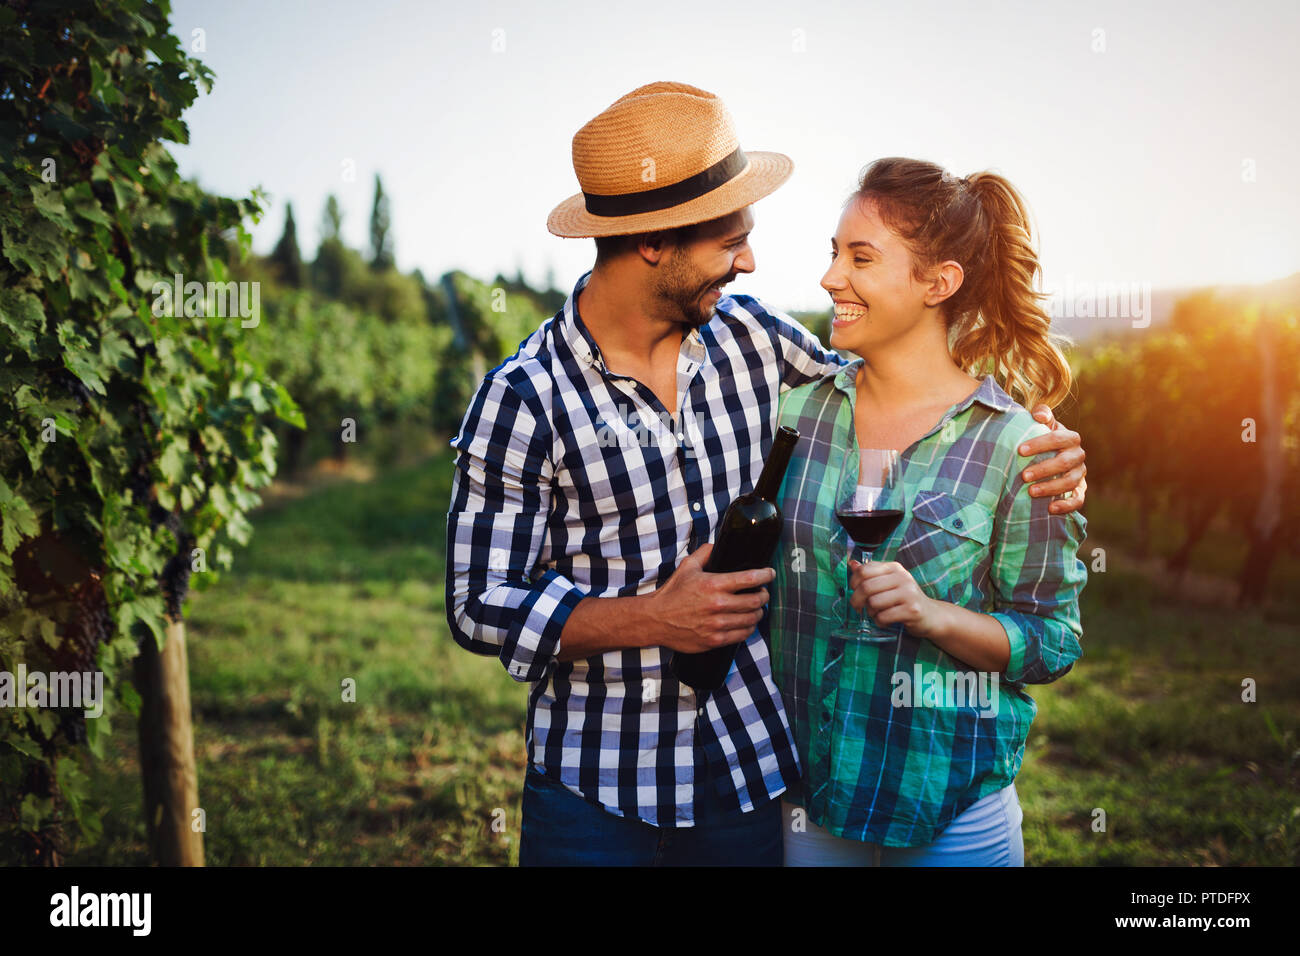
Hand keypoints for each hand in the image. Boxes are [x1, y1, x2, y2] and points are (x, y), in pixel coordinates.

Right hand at [651, 543, 772, 653]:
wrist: (655, 620)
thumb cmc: (672, 593)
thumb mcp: (687, 567)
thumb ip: (705, 553)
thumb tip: (718, 544)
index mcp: (713, 584)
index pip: (750, 578)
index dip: (766, 575)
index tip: (770, 573)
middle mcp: (717, 605)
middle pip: (755, 601)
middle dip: (764, 596)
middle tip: (763, 593)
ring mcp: (717, 624)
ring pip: (752, 619)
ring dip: (758, 612)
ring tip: (757, 608)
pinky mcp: (715, 640)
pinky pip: (742, 635)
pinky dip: (749, 628)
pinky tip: (747, 622)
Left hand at [849, 559, 943, 638]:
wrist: (931, 615)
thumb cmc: (906, 598)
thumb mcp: (890, 582)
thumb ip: (871, 573)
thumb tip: (852, 564)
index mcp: (895, 568)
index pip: (864, 570)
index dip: (853, 582)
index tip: (854, 590)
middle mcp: (903, 577)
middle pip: (866, 587)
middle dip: (856, 600)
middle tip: (857, 607)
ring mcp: (909, 593)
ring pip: (873, 603)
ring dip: (870, 612)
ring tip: (878, 613)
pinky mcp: (912, 610)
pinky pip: (883, 617)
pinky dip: (880, 622)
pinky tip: (886, 621)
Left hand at [1020, 404, 1086, 514]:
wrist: (1051, 455)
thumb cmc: (1041, 438)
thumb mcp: (1041, 425)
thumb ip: (1041, 414)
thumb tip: (1038, 416)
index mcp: (1070, 438)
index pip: (1058, 439)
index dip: (1040, 444)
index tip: (1020, 451)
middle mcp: (1078, 455)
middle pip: (1064, 462)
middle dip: (1043, 469)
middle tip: (1023, 476)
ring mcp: (1080, 474)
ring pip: (1070, 482)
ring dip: (1051, 488)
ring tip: (1030, 492)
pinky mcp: (1079, 490)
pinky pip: (1078, 499)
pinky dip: (1066, 505)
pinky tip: (1050, 509)